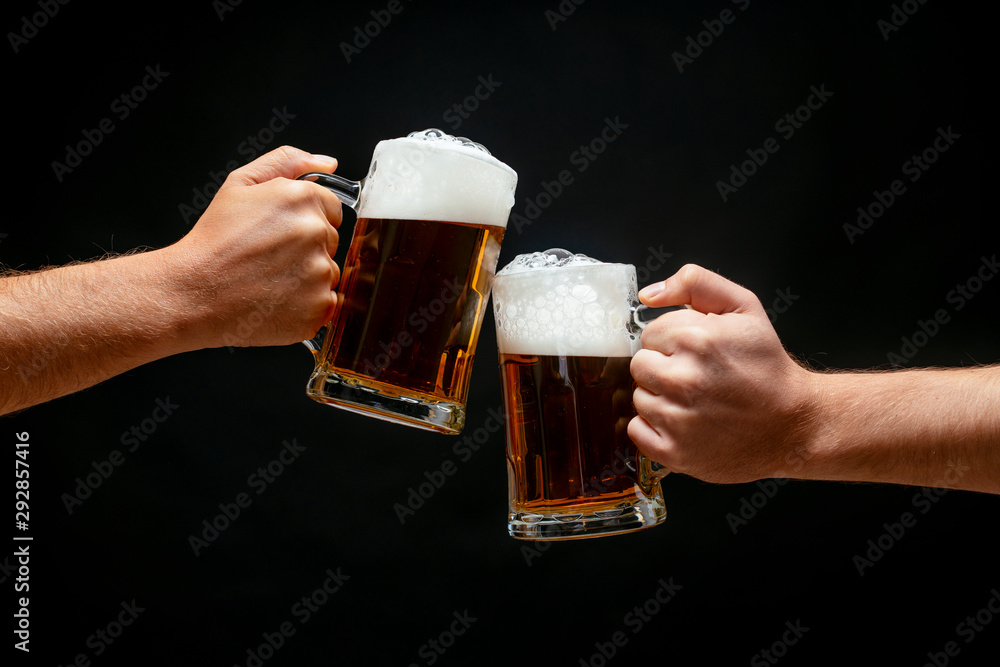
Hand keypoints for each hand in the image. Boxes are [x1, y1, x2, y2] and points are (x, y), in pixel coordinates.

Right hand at [164, 146, 343, 349]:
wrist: (194, 293)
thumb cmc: (213, 242)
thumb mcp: (240, 184)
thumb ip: (287, 162)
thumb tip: (328, 162)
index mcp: (302, 200)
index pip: (332, 209)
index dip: (306, 220)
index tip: (283, 233)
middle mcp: (316, 233)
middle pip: (330, 241)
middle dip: (307, 248)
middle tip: (270, 258)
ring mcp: (320, 272)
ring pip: (329, 272)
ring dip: (308, 278)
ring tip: (270, 280)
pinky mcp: (318, 306)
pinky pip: (326, 303)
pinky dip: (306, 305)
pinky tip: (277, 301)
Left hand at [628, 264, 816, 483]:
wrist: (794, 424)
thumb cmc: (767, 367)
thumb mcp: (744, 308)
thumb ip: (696, 283)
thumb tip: (649, 295)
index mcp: (696, 339)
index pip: (649, 334)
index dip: (672, 341)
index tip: (694, 352)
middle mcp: (682, 379)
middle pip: (639, 365)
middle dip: (662, 367)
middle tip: (694, 376)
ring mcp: (676, 419)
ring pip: (638, 397)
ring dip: (660, 397)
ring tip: (695, 400)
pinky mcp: (673, 452)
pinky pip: (637, 430)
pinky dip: (655, 428)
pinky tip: (685, 423)